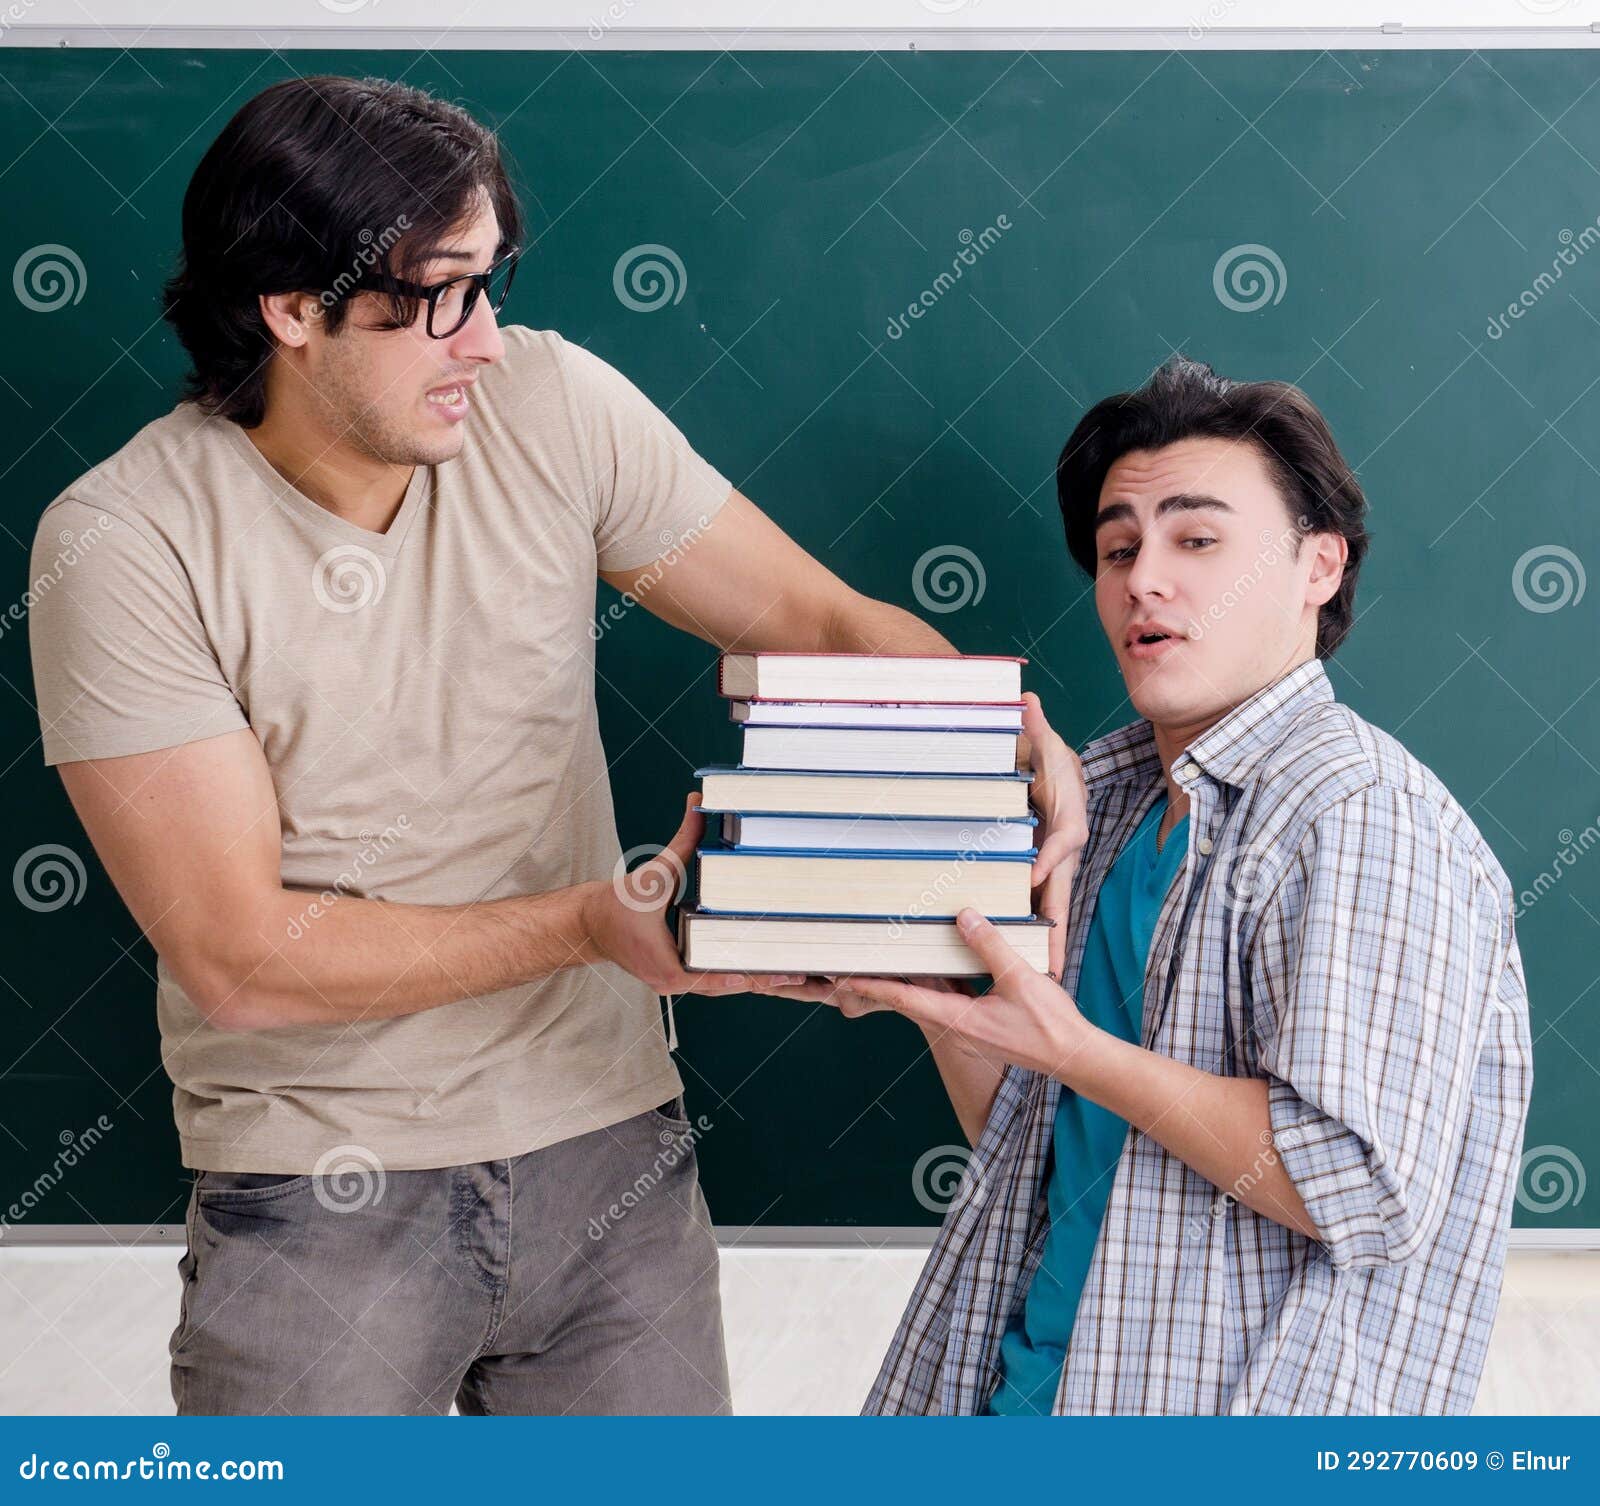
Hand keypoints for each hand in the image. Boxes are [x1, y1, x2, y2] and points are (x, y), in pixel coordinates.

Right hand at [583, 793, 804, 997]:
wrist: (590, 923)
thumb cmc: (621, 901)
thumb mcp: (657, 871)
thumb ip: (684, 839)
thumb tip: (698, 800)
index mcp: (669, 967)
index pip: (716, 978)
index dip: (749, 976)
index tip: (778, 974)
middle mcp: (673, 983)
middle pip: (726, 985)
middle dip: (761, 979)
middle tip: (799, 973)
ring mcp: (674, 985)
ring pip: (720, 987)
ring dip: (752, 980)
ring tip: (792, 975)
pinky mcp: (676, 979)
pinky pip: (711, 981)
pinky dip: (735, 975)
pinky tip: (764, 969)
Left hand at [812, 908, 1095, 1081]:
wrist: (1074, 1056)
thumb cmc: (1048, 1024)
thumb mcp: (1019, 977)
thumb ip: (989, 945)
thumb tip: (963, 916)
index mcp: (957, 1019)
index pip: (904, 999)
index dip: (872, 986)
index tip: (843, 978)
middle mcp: (956, 1027)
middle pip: (910, 1002)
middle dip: (882, 984)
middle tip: (855, 965)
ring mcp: (968, 1029)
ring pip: (929, 1003)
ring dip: (908, 985)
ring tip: (887, 963)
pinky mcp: (981, 1027)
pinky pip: (949, 1004)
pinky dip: (935, 987)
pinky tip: (938, 968)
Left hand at [1018, 691, 1087, 979]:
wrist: (1062, 777)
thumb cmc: (1054, 762)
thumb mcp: (1047, 743)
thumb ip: (1035, 727)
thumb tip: (1025, 701)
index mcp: (1068, 820)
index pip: (1063, 841)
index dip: (1050, 858)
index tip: (1035, 877)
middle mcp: (1064, 851)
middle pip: (1061, 893)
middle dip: (1057, 930)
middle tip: (1052, 967)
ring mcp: (1053, 868)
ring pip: (1050, 907)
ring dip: (1046, 941)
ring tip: (1041, 977)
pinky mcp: (1041, 877)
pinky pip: (1035, 905)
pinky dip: (1030, 931)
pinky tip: (1017, 956)